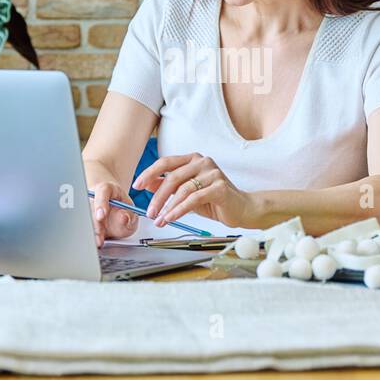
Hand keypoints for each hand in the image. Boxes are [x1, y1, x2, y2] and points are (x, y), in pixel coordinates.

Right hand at [89, 181, 138, 247]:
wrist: (114, 210)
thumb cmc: (122, 209)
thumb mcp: (131, 211)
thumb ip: (130, 215)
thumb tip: (124, 217)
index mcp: (106, 189)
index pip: (102, 192)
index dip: (101, 204)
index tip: (101, 216)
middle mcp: (92, 196)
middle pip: (89, 208)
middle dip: (94, 224)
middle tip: (100, 238)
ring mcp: (85, 207)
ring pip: (84, 219)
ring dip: (91, 232)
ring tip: (99, 242)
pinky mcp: (82, 219)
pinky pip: (83, 228)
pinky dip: (89, 236)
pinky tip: (94, 242)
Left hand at [133, 152, 254, 229]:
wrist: (242, 209)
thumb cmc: (215, 200)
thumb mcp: (188, 192)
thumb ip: (170, 186)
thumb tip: (147, 184)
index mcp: (193, 159)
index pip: (166, 162)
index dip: (149, 173)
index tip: (136, 186)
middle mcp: (203, 162)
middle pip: (172, 177)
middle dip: (157, 196)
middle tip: (149, 212)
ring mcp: (212, 173)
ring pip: (182, 189)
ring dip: (167, 207)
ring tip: (159, 220)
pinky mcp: (219, 187)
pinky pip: (194, 199)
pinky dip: (179, 210)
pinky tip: (171, 218)